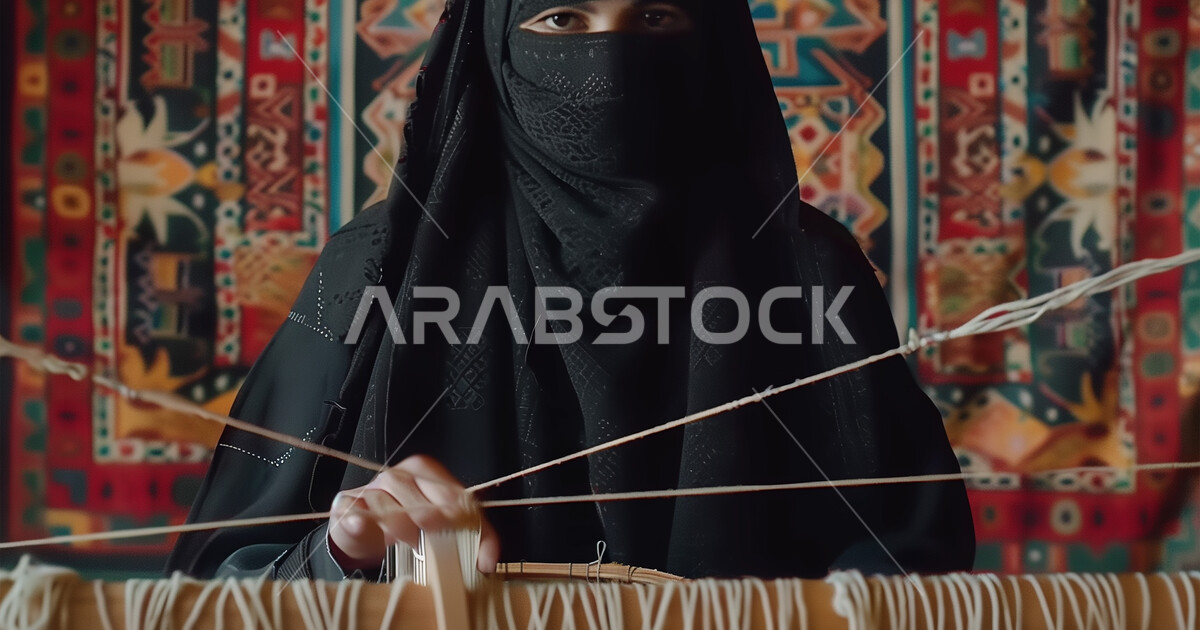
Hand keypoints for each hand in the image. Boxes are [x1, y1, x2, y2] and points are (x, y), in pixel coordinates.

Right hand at [327, 454, 500, 572]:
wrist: (367, 534)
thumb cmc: (411, 527)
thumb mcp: (447, 529)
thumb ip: (475, 539)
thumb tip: (487, 563)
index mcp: (425, 472)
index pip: (446, 488)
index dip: (455, 511)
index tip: (461, 530)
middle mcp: (397, 475)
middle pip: (413, 491)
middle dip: (426, 516)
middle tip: (434, 536)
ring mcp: (369, 488)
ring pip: (385, 500)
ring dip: (398, 524)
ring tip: (411, 541)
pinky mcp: (346, 504)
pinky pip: (351, 508)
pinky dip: (358, 519)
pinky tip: (364, 525)